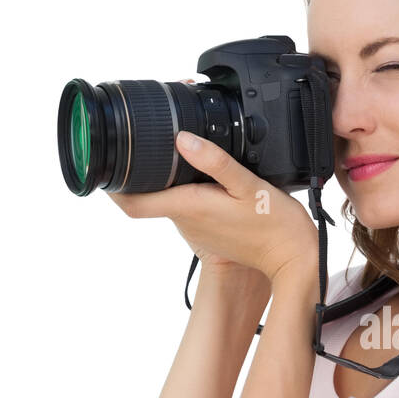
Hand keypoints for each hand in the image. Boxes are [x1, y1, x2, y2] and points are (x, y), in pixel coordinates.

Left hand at [107, 131, 318, 282]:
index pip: (133, 203)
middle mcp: (188, 218)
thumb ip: (215, 161)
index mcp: (189, 206)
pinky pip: (186, 204)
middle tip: (136, 144)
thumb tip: (182, 138)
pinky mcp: (212, 228)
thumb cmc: (275, 226)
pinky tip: (197, 169)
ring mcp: (199, 225)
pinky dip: (182, 186)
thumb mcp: (249, 185)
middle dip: (135, 172)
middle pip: (147, 197)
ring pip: (167, 199)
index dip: (112, 187)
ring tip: (167, 147)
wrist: (294, 259)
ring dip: (161, 177)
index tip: (105, 165)